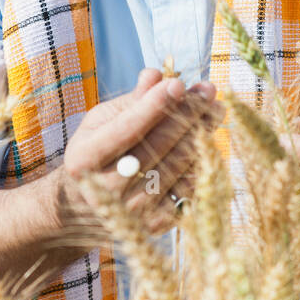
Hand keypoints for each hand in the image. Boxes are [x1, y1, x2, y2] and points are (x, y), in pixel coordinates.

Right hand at [58, 67, 224, 236]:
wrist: (84, 207)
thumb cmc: (95, 154)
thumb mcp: (100, 123)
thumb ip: (130, 101)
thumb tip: (157, 74)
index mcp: (85, 158)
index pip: (127, 128)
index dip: (155, 105)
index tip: (178, 83)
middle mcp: (106, 188)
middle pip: (158, 146)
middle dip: (187, 114)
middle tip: (209, 91)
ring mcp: (131, 211)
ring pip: (177, 167)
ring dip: (201, 135)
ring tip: (215, 111)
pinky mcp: (153, 225)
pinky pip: (187, 191)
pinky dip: (200, 165)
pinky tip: (207, 143)